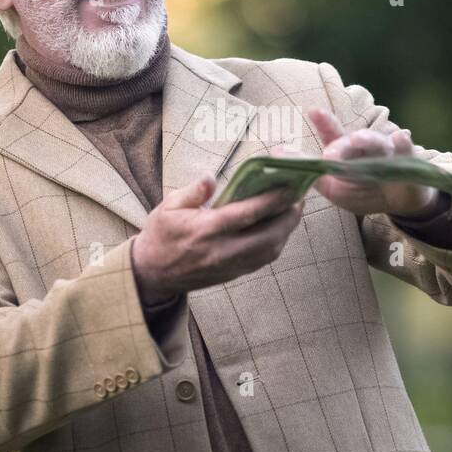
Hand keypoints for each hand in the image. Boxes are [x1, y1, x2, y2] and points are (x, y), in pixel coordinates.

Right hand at [131, 173, 303, 303]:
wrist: (152, 274)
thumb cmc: (160, 235)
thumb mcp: (168, 207)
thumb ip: (193, 191)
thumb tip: (211, 176)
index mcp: (206, 230)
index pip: (248, 214)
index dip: (273, 201)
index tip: (290, 187)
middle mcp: (222, 250)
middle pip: (268, 236)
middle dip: (289, 216)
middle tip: (300, 197)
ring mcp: (229, 265)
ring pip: (270, 251)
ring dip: (286, 230)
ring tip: (293, 210)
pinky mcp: (233, 274)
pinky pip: (263, 260)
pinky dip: (276, 243)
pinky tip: (280, 228)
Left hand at [305, 108, 437, 217]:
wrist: (397, 202)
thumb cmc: (362, 191)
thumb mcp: (335, 188)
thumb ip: (314, 174)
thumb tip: (282, 155)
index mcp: (346, 151)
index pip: (333, 135)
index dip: (324, 123)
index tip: (314, 111)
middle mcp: (366, 146)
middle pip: (352, 141)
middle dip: (340, 146)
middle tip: (329, 155)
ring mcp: (388, 151)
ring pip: (377, 143)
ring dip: (367, 140)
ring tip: (358, 139)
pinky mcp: (409, 161)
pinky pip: (406, 152)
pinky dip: (404, 144)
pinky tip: (401, 136)